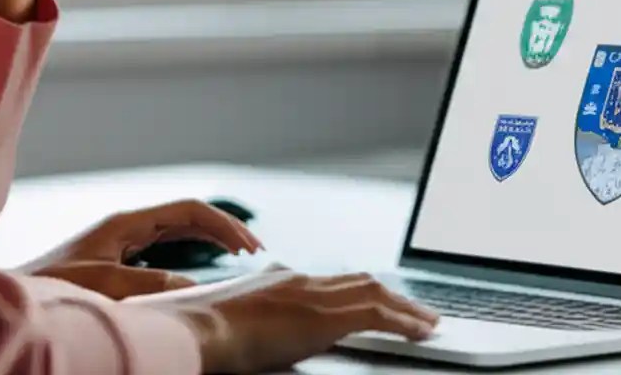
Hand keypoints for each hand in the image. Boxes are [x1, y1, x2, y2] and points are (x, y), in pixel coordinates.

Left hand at [23, 200, 262, 299]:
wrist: (14, 298)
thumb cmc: (52, 289)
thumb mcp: (105, 286)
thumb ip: (150, 283)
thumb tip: (195, 286)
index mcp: (127, 222)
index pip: (189, 210)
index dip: (223, 225)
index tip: (248, 248)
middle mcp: (128, 225)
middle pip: (189, 216)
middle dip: (225, 229)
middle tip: (255, 251)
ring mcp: (123, 239)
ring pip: (180, 229)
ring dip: (212, 238)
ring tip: (240, 254)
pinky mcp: (119, 255)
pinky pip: (167, 244)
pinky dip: (193, 248)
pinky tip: (206, 262)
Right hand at [144, 269, 438, 373]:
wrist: (192, 331)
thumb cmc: (197, 335)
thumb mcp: (226, 324)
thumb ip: (247, 324)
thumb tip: (250, 339)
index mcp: (277, 280)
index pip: (328, 282)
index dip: (355, 291)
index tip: (372, 300)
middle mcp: (299, 280)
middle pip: (358, 282)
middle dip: (389, 295)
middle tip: (414, 309)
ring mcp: (313, 295)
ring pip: (375, 293)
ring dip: (406, 308)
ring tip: (427, 321)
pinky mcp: (324, 316)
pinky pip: (378, 315)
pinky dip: (404, 321)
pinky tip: (420, 332)